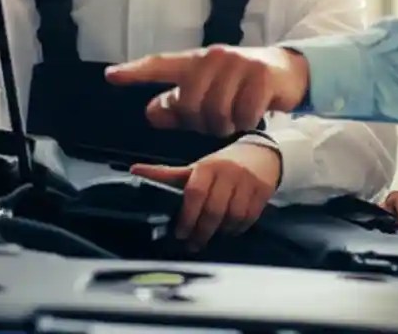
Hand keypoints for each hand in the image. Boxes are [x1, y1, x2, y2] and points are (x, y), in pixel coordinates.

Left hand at [105, 45, 309, 136]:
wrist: (287, 71)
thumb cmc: (240, 85)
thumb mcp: (209, 92)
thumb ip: (179, 106)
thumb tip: (151, 114)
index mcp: (196, 61)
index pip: (161, 65)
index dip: (135, 72)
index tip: (111, 76)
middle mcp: (214, 57)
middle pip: (190, 105)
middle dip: (201, 123)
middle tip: (216, 123)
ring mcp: (239, 64)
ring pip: (217, 113)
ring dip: (226, 126)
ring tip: (235, 119)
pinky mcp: (261, 76)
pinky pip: (243, 115)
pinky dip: (247, 123)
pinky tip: (253, 115)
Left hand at [130, 141, 281, 250]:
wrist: (260, 154)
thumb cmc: (221, 165)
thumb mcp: (196, 168)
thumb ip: (167, 174)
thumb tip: (134, 170)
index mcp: (208, 166)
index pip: (195, 193)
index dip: (187, 216)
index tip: (180, 233)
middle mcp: (229, 172)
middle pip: (213, 209)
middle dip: (200, 231)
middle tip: (191, 244)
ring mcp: (248, 182)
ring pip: (232, 216)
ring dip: (219, 232)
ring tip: (209, 237)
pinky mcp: (263, 192)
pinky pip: (248, 218)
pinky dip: (237, 229)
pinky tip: (228, 231)